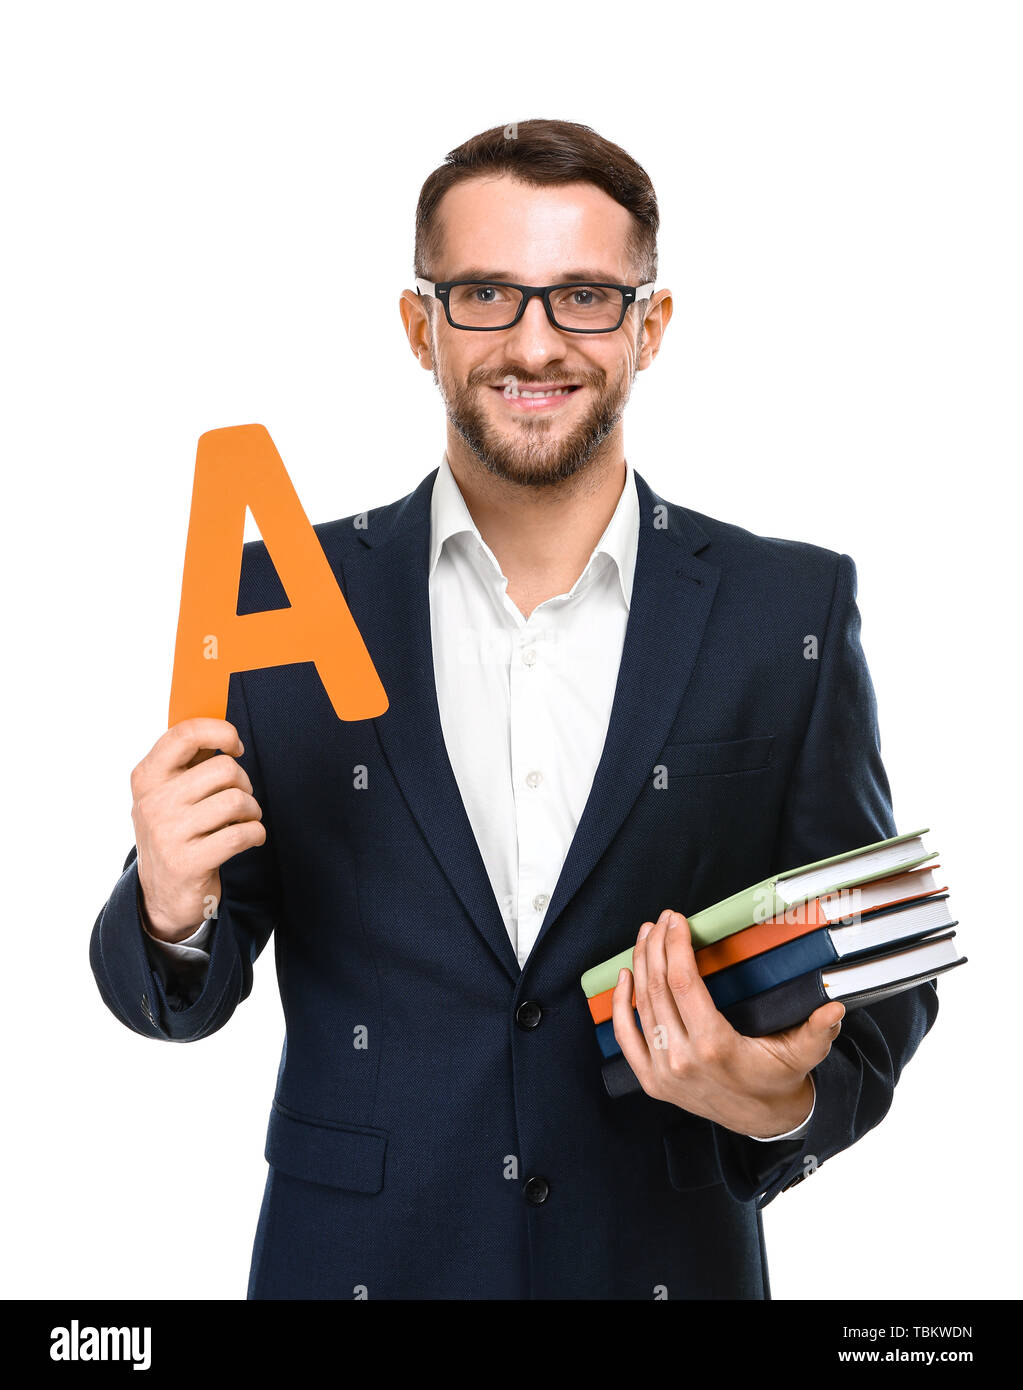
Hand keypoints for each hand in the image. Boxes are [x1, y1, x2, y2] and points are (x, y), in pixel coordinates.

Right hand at [130, 717, 264, 941]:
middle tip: (241, 799)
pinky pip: (242, 834)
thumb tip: (223, 728)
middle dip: (244, 783)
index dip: (221, 732)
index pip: (185, 734)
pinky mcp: (187, 863)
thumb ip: (189, 761)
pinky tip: (251, 838)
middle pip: (224, 768)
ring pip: (237, 800)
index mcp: (147, 777)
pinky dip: (256, 834)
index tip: (236, 746)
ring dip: (252, 811)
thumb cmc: (176, 833)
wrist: (162, 895)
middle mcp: (152, 803)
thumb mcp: (169, 794)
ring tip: (244, 820)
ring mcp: (167, 834)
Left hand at [611, 908, 843, 1136]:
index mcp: (715, 1047)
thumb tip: (836, 1008)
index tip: (677, 919)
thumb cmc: (780, 1078)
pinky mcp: (652, 1081)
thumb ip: (819, 1030)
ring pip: (641, 1006)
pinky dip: (620, 1005)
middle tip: (661, 919)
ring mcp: (663, 1073)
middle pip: (658, 988)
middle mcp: (682, 1060)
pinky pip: (625, 1038)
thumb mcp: (804, 1053)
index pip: (684, 983)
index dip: (675, 946)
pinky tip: (625, 976)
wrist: (762, 1121)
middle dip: (656, 946)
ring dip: (640, 965)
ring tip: (646, 935)